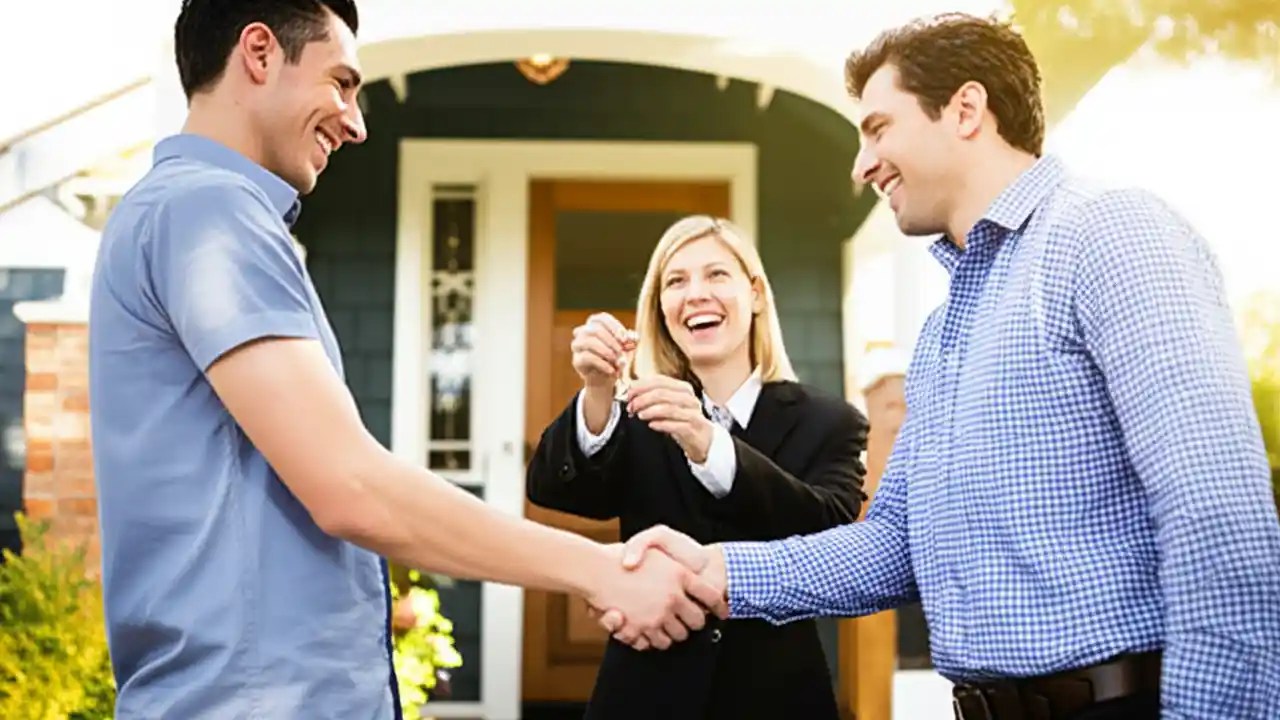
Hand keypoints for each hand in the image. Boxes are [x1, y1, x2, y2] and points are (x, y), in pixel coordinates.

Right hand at [570, 313, 634, 390]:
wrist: (605, 379)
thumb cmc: (615, 358)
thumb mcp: (626, 349)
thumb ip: (631, 341)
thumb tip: (634, 337)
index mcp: (595, 324)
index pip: (602, 318)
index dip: (614, 327)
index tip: (625, 339)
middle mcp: (583, 332)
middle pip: (595, 329)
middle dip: (611, 341)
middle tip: (622, 352)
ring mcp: (577, 345)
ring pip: (589, 342)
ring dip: (606, 351)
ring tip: (617, 361)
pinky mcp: (577, 360)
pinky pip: (587, 358)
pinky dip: (602, 364)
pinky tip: (612, 370)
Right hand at [587, 542, 723, 650]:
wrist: (595, 568)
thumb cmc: (623, 554)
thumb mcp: (654, 542)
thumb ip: (676, 561)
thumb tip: (697, 577)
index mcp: (680, 573)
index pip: (712, 595)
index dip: (720, 605)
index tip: (723, 611)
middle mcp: (673, 596)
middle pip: (698, 620)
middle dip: (697, 622)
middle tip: (692, 618)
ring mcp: (659, 614)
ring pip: (680, 634)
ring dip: (677, 632)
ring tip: (671, 624)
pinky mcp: (643, 628)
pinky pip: (659, 642)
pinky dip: (658, 639)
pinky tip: (653, 630)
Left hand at [625, 376, 714, 462]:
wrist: (703, 440)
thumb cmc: (683, 420)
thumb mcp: (670, 405)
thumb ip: (655, 397)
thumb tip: (632, 392)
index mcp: (683, 388)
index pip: (660, 380)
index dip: (641, 385)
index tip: (629, 393)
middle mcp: (689, 398)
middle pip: (662, 393)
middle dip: (643, 399)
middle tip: (631, 406)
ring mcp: (693, 413)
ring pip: (668, 408)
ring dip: (650, 411)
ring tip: (639, 415)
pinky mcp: (693, 428)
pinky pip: (676, 425)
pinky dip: (661, 424)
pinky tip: (651, 425)